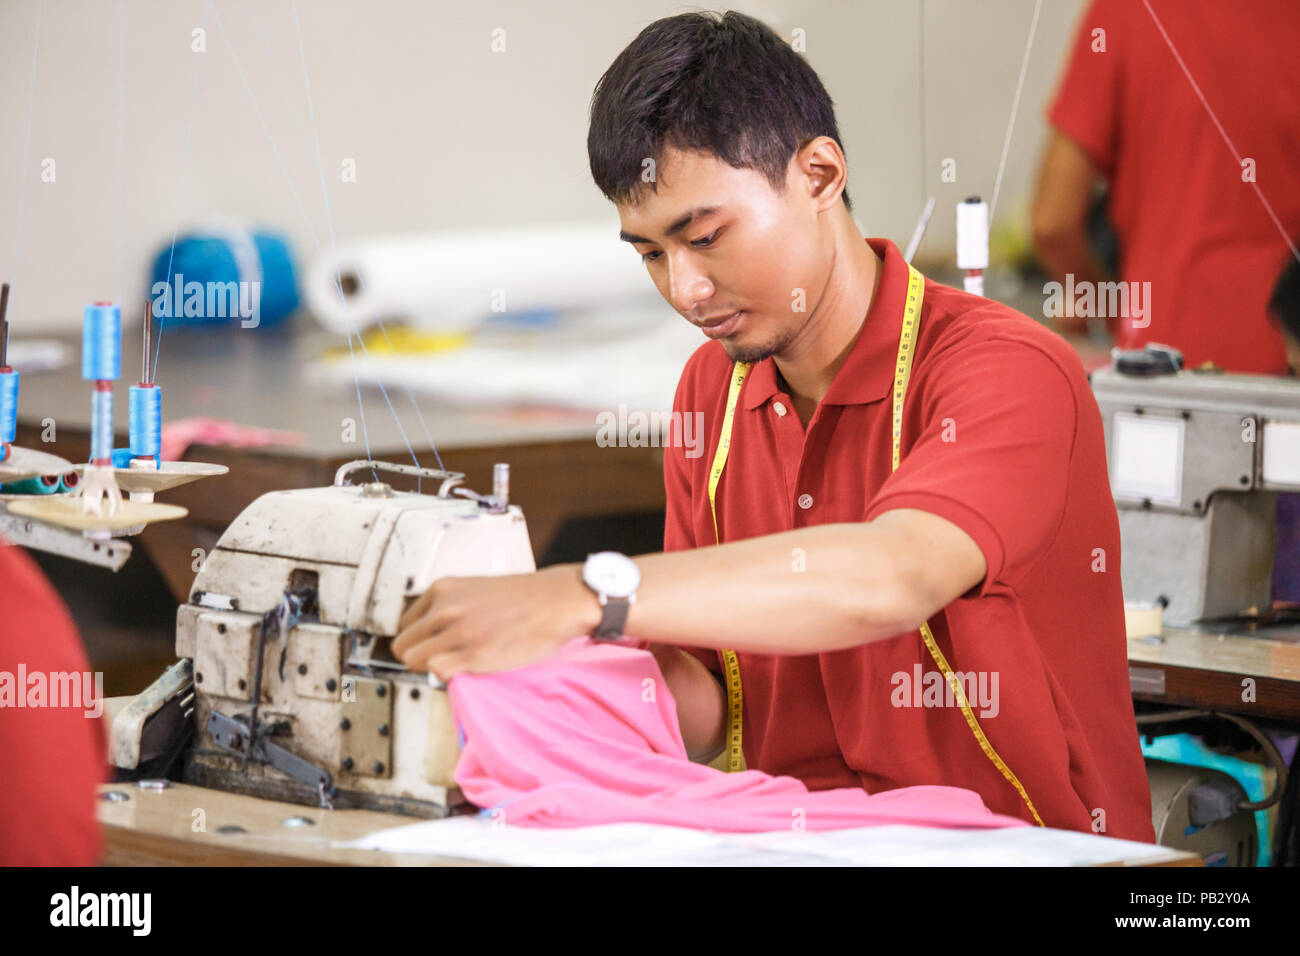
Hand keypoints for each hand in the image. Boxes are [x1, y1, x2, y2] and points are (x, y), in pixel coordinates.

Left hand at [391, 562, 600, 680]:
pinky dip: (449, 675)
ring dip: (433, 666)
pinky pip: (437, 672)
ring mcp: (458, 632)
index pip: (404, 624)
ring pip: (414, 661)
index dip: (421, 638)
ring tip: (460, 661)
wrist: (557, 601)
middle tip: (446, 657)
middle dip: (421, 655)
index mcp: (442, 589)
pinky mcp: (474, 654)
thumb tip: (431, 634)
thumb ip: (449, 607)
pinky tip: (470, 666)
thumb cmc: (524, 597)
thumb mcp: (475, 589)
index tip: (436, 644)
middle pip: (403, 645)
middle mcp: (445, 608)